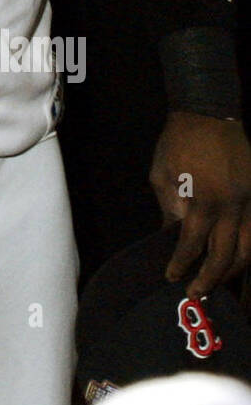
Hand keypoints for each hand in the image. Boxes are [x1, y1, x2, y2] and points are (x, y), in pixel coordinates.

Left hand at [149, 112, 250, 296]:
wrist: (208, 112)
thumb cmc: (179, 142)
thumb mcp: (162, 174)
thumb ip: (169, 208)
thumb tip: (171, 236)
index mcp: (205, 200)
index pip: (193, 244)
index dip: (182, 264)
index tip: (172, 277)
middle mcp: (233, 206)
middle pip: (225, 255)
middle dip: (209, 278)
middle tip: (195, 293)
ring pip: (249, 249)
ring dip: (233, 270)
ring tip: (217, 282)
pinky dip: (248, 250)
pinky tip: (236, 260)